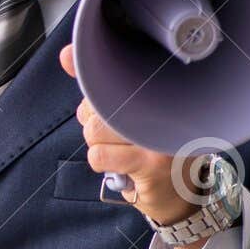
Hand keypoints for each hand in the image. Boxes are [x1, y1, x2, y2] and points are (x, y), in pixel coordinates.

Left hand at [58, 42, 203, 238]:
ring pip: (94, 130)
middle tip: (112, 131)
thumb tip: (67, 55)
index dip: (96, 87)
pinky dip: (99, 161)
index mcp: (161, 86)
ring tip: (117, 147)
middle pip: (98, 103)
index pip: (115, 71)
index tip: (99, 100)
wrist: (182, 193)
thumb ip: (101, 84)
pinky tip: (117, 164)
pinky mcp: (152, 163)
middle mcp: (165, 106)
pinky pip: (99, 155)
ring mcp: (160, 135)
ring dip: (96, 142)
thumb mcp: (132, 108)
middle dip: (92, 118)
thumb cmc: (153, 144)